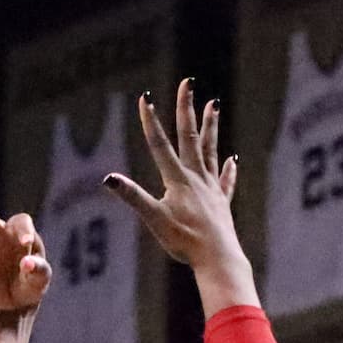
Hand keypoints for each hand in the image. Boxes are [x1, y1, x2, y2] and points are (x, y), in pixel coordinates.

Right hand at [103, 80, 239, 268]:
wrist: (218, 259)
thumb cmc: (185, 242)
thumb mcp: (154, 220)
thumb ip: (133, 197)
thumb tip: (109, 178)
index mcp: (178, 181)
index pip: (160, 145)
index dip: (151, 121)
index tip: (145, 97)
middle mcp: (197, 178)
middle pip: (190, 137)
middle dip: (186, 108)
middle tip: (188, 83)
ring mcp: (211, 189)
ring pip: (211, 151)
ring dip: (211, 127)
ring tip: (214, 104)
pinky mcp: (222, 203)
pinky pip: (226, 181)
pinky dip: (229, 169)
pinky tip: (233, 159)